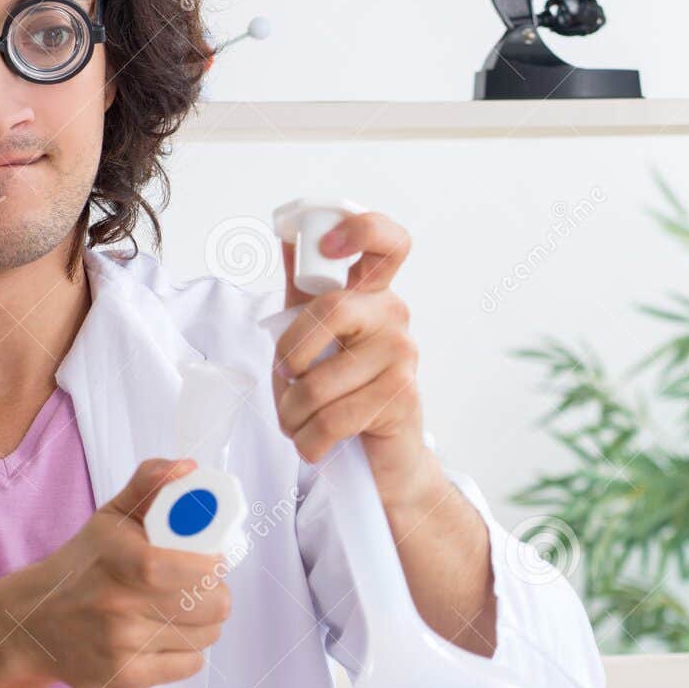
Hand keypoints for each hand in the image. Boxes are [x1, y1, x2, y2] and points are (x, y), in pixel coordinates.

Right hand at [0, 457, 231, 687]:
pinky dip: (186, 652)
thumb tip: (189, 468)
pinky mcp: (124, 680)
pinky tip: (163, 637)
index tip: (211, 561)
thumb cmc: (84, 564)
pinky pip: (189, 666)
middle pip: (212, 607)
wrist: (34, 623)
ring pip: (205, 637)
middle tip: (200, 587)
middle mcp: (119, 608)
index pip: (198, 570)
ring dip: (204, 624)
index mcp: (122, 561)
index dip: (213, 566)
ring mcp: (121, 649)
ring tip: (181, 611)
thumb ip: (150, 483)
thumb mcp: (112, 516)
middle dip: (215, 595)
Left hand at [272, 207, 434, 507]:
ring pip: (319, 380)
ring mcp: (402, 355)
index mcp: (370, 294)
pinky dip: (309, 440)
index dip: (360, 229)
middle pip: (331, 309)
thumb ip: (304, 293)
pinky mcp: (401, 397)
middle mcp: (392, 316)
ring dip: (292, 414)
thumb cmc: (342, 394)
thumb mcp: (315, 337)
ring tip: (299, 424)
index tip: (327, 246)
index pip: (386, 241)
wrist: (380, 458)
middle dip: (291, 354)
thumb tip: (288, 234)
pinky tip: (314, 444)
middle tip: (286, 378)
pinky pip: (333, 418)